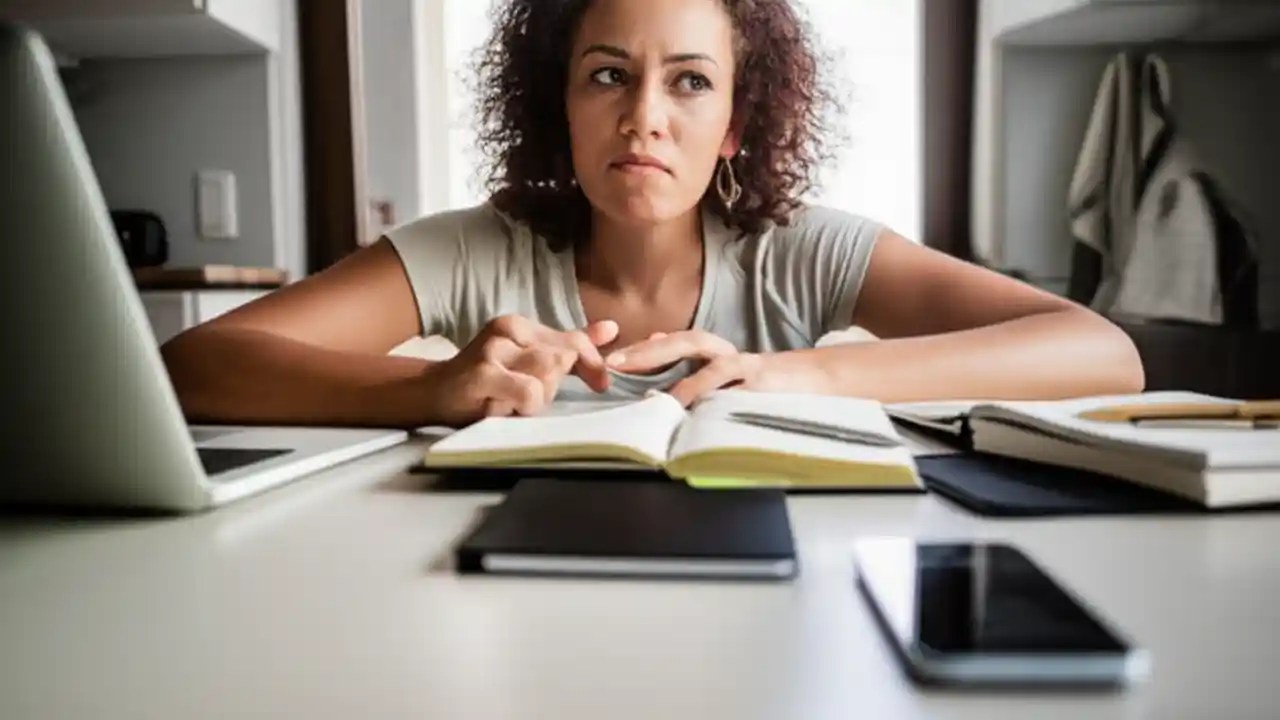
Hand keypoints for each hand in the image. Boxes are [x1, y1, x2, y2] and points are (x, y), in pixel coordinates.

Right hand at [424, 315, 617, 424]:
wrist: (433, 394)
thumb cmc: (485, 382)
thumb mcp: (527, 360)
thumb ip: (568, 345)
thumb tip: (610, 329)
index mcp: (520, 326)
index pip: (573, 341)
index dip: (592, 364)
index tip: (601, 384)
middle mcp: (506, 330)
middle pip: (562, 361)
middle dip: (553, 387)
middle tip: (526, 398)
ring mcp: (493, 350)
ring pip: (548, 375)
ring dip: (537, 399)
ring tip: (512, 402)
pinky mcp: (483, 373)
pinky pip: (530, 392)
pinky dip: (524, 407)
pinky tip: (504, 407)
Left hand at [606, 329, 820, 405]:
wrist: (824, 383)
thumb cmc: (772, 389)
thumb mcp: (734, 384)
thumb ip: (701, 378)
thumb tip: (662, 379)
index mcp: (720, 355)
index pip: (679, 343)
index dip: (646, 349)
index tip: (615, 359)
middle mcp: (730, 355)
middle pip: (685, 342)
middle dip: (648, 350)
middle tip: (614, 362)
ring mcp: (747, 367)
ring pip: (706, 357)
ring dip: (673, 365)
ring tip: (644, 381)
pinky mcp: (762, 385)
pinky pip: (730, 386)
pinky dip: (706, 392)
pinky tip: (686, 404)